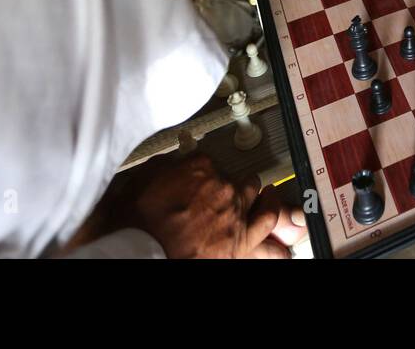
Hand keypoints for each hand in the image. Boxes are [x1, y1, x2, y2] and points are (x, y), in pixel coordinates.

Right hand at [101, 153, 306, 258]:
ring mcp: (235, 213)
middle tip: (224, 193)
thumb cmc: (136, 223)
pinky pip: (268, 230)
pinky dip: (275, 226)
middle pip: (236, 178)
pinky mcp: (241, 241)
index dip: (202, 173)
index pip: (209, 161)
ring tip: (265, 198)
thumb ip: (162, 167)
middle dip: (232, 184)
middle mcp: (222, 186)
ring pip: (258, 198)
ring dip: (261, 198)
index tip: (198, 180)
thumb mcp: (140, 180)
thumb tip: (172, 162)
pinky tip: (278, 226)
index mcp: (199, 167)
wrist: (140, 251)